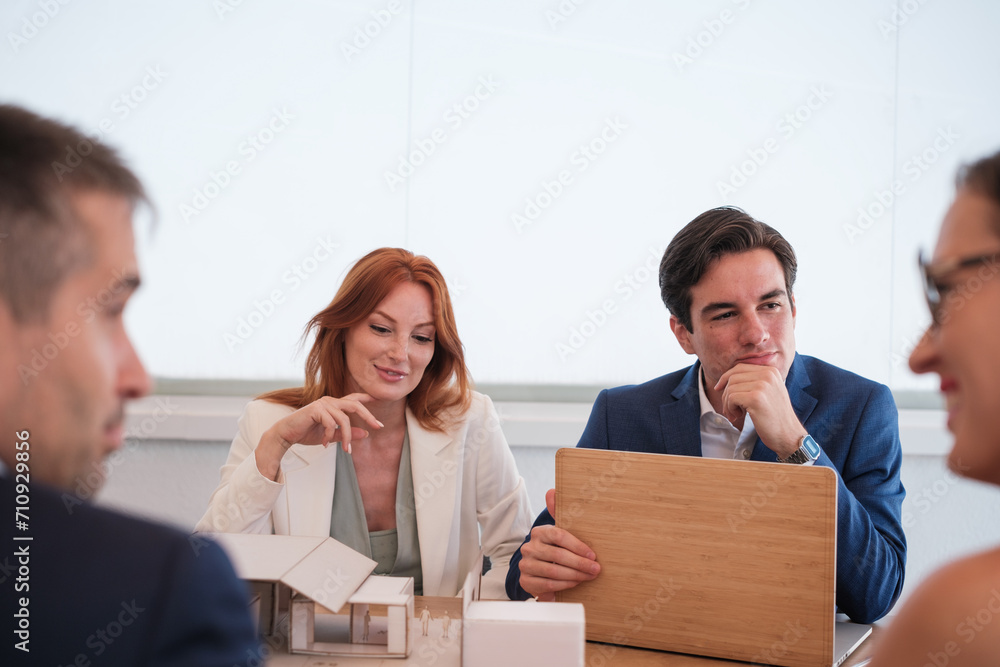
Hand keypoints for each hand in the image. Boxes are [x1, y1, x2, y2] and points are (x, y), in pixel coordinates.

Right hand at [255, 394, 381, 479]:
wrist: (285, 435)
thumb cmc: (306, 433)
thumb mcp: (330, 435)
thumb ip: (346, 434)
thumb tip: (366, 433)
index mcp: (334, 404)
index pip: (353, 398)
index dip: (367, 398)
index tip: (379, 399)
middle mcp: (330, 401)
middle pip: (355, 405)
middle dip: (368, 415)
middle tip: (378, 427)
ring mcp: (323, 404)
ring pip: (344, 419)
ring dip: (347, 437)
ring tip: (347, 451)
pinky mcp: (316, 409)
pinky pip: (331, 424)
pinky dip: (330, 436)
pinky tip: (325, 445)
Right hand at [518, 489, 600, 600]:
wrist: (539, 569)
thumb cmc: (555, 548)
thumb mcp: (559, 532)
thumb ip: (558, 512)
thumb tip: (552, 491)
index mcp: (539, 532)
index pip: (559, 536)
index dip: (577, 546)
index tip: (593, 555)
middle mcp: (529, 547)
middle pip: (558, 555)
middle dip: (580, 563)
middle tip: (595, 569)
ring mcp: (526, 564)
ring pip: (554, 571)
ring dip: (575, 575)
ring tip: (589, 576)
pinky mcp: (526, 581)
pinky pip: (548, 584)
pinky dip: (565, 585)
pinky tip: (576, 583)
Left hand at [714, 363, 806, 459]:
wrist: (789, 435)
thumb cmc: (775, 416)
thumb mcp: (768, 392)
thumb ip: (754, 381)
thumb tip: (726, 378)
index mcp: (771, 371)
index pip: (739, 367)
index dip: (726, 377)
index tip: (719, 388)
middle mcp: (768, 375)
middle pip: (733, 377)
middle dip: (726, 394)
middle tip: (730, 409)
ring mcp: (762, 385)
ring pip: (730, 388)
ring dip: (728, 404)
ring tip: (736, 414)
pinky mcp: (756, 398)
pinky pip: (731, 398)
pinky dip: (730, 408)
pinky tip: (739, 416)